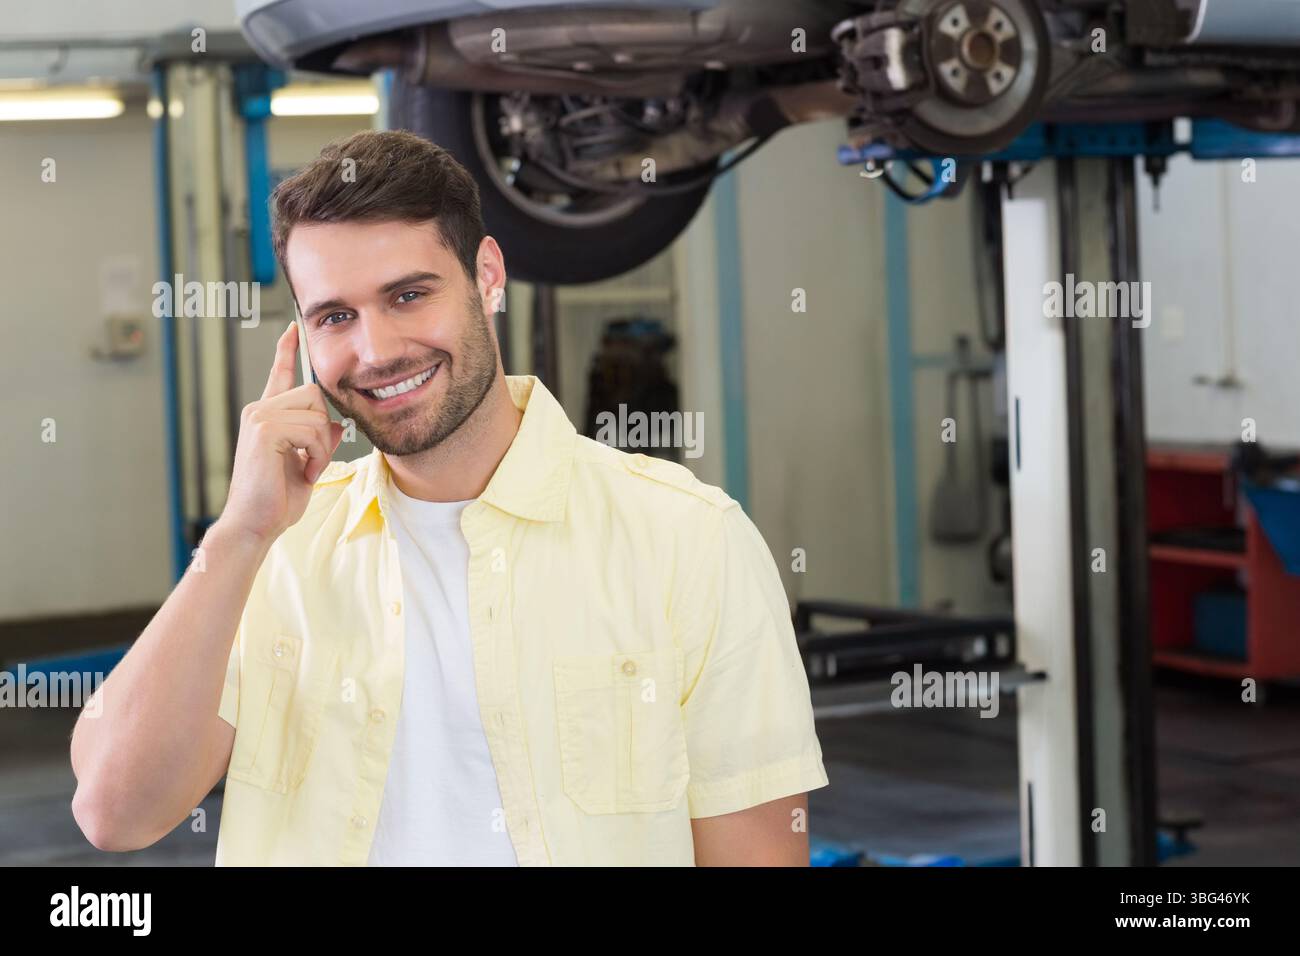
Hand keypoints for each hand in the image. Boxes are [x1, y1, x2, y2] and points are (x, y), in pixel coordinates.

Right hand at [218, 322, 343, 542]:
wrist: (255, 524)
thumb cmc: (277, 500)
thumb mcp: (308, 465)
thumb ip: (321, 441)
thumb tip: (337, 425)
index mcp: (267, 415)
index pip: (280, 374)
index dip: (288, 350)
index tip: (294, 327)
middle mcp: (259, 409)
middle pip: (315, 394)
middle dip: (324, 430)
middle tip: (311, 462)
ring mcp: (259, 417)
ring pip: (317, 414)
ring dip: (321, 448)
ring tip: (305, 469)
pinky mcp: (264, 429)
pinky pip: (313, 430)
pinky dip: (317, 456)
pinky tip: (302, 472)